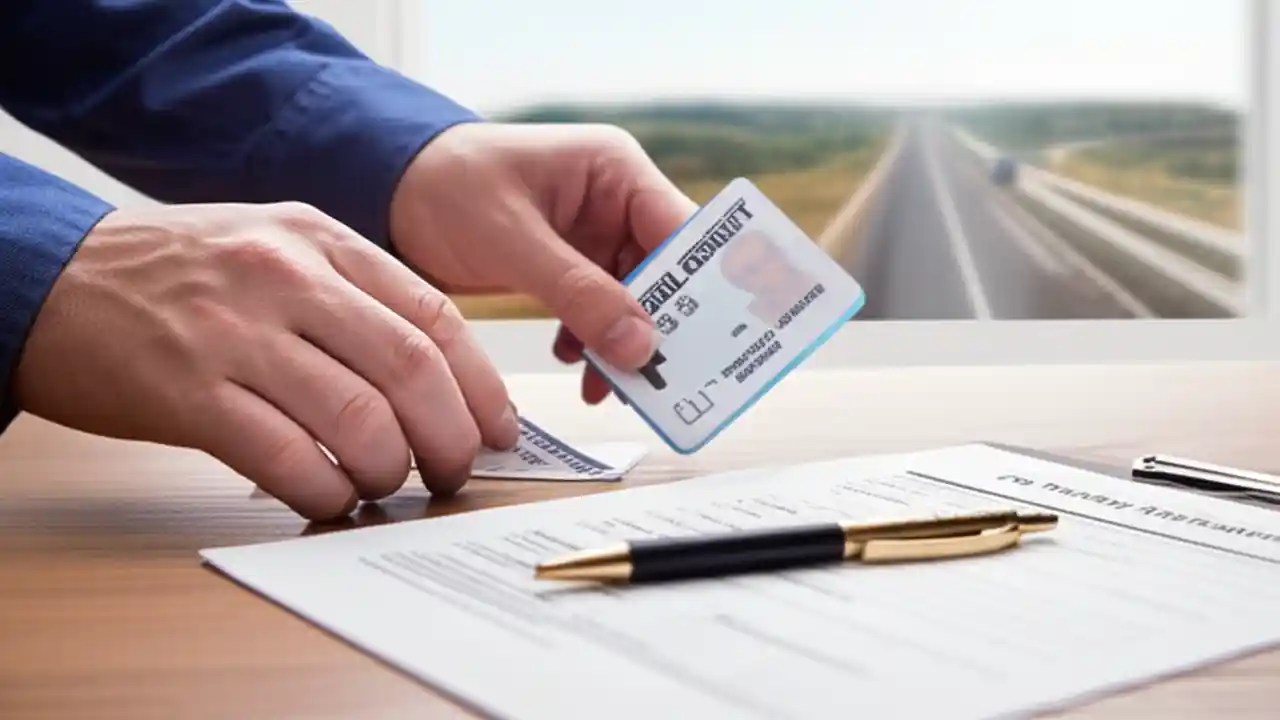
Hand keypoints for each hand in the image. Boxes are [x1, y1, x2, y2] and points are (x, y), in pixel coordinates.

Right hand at [13, 203, 517, 519]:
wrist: (50, 278)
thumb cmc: (176, 274)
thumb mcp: (275, 247)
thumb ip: (352, 295)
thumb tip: (436, 375)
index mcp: (319, 240)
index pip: (436, 315)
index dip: (481, 384)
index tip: (499, 429)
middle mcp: (286, 278)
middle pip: (411, 367)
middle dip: (451, 435)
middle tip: (454, 472)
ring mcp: (234, 332)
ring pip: (356, 415)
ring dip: (390, 468)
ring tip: (386, 486)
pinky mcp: (186, 390)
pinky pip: (283, 456)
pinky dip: (323, 490)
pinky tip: (329, 498)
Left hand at [389, 123, 696, 402]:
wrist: (387, 193)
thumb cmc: (443, 187)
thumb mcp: (510, 239)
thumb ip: (576, 291)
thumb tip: (641, 345)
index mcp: (614, 170)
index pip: (680, 231)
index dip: (700, 287)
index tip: (705, 343)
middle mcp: (615, 200)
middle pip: (667, 272)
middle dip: (661, 326)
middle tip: (666, 380)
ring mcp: (596, 235)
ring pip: (635, 300)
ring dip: (625, 344)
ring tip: (613, 386)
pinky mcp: (572, 266)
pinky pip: (602, 312)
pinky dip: (594, 344)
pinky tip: (579, 369)